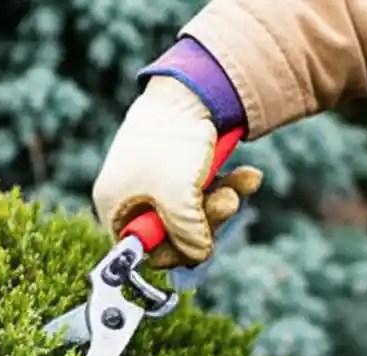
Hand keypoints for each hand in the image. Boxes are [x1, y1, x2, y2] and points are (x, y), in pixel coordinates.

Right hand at [92, 76, 262, 268]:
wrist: (190, 88)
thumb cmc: (171, 143)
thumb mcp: (177, 199)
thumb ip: (187, 237)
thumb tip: (198, 256)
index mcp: (116, 204)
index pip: (139, 247)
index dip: (170, 252)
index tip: (195, 247)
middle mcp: (135, 195)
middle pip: (173, 232)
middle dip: (206, 221)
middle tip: (226, 204)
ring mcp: (160, 179)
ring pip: (196, 212)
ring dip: (223, 202)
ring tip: (239, 186)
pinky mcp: (185, 166)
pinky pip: (208, 189)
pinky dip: (230, 184)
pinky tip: (249, 176)